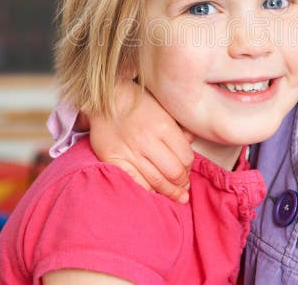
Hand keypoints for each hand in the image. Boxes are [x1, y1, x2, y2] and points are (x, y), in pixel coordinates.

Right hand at [89, 79, 194, 203]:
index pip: (185, 157)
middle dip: (182, 184)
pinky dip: (147, 191)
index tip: (188, 171)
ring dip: (169, 192)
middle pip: (173, 172)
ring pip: (156, 181)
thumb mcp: (163, 108)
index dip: (189, 168)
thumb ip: (178, 127)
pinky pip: (135, 181)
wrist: (106, 100)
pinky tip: (154, 193)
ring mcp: (129, 151)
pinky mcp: (113, 159)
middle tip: (184, 189)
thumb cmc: (138, 102)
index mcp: (163, 126)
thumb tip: (191, 142)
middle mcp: (147, 140)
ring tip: (176, 196)